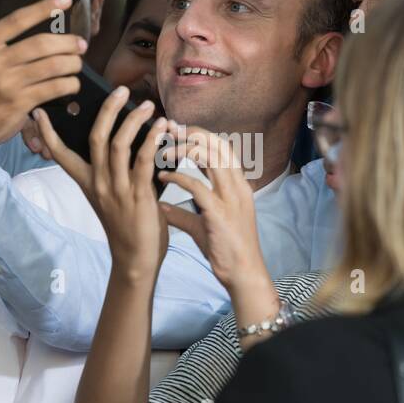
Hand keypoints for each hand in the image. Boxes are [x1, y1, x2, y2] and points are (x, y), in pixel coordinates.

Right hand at [0, 0, 85, 158]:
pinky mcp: (18, 103)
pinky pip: (52, 89)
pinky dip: (68, 84)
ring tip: (77, 63)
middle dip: (67, 42)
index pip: (17, 20)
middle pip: (40, 44)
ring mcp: (6, 83)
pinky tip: (72, 84)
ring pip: (51, 66)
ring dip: (71, 63)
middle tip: (80, 43)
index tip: (65, 0)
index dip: (44, 8)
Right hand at [34, 85, 169, 277]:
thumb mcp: (111, 197)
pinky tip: (162, 128)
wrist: (135, 260)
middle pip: (95, 137)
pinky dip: (152, 139)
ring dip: (134, 120)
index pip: (61, 154)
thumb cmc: (127, 226)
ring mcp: (116, 189)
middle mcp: (98, 183)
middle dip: (107, 109)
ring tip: (147, 105)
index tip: (38, 111)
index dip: (48, 132)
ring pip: (119, 144)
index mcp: (87, 183)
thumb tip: (129, 139)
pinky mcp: (137, 196)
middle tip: (120, 90)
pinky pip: (142, 160)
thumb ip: (115, 171)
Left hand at [157, 127, 270, 298]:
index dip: (201, 135)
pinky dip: (177, 178)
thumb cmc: (225, 250)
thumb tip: (161, 207)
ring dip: (183, 150)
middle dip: (192, 134)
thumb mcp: (202, 226)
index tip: (178, 130)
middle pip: (217, 146)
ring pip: (210, 159)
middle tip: (169, 129)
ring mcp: (231, 199)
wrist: (242, 273)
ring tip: (162, 152)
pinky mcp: (220, 213)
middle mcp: (238, 187)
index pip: (222, 148)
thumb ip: (183, 214)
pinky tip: (162, 177)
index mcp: (238, 185)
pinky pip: (197, 186)